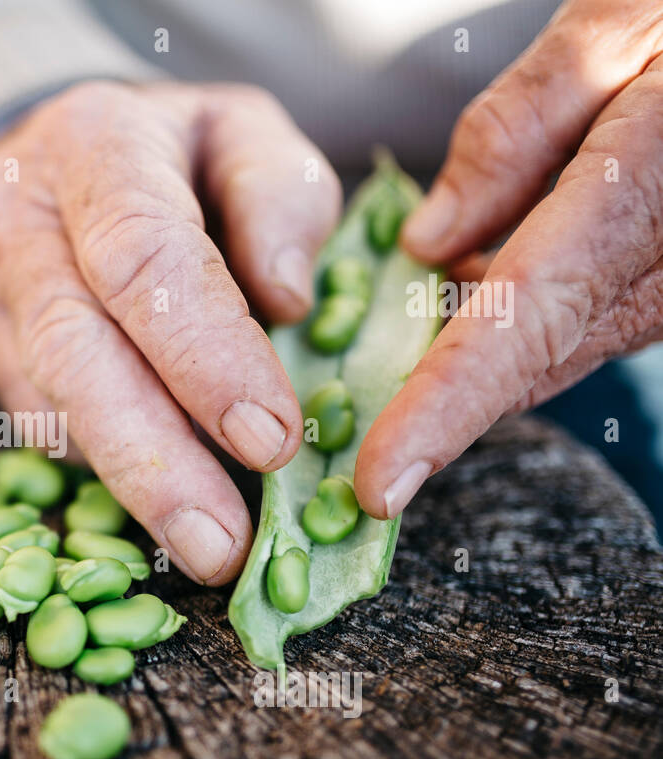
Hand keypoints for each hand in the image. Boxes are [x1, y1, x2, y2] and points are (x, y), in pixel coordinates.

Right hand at [0, 81, 339, 583]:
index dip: (205, 355)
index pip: (140, 257)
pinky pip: (32, 422)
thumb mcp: (242, 135)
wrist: (39, 155)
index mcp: (94, 144)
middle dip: (151, 459)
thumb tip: (289, 298)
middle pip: (71, 351)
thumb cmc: (167, 155)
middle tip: (221, 545)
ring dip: (128, 484)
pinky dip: (100, 468)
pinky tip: (160, 496)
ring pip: (43, 404)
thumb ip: (280, 195)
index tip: (272, 441)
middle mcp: (17, 216)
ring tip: (207, 544)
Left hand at [356, 0, 662, 517]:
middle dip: (435, 394)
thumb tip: (428, 240)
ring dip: (470, 349)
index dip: (443, 412)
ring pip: (550, 347)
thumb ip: (517, 134)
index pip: (521, 327)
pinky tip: (471, 275)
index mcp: (636, 201)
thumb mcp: (616, 29)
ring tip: (410, 318)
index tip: (384, 483)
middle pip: (527, 358)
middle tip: (354, 410)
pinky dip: (513, 317)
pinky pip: (578, 320)